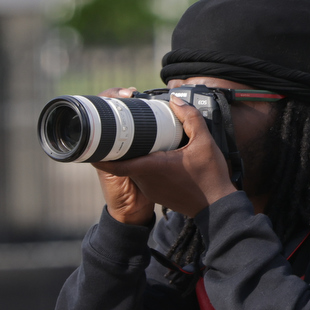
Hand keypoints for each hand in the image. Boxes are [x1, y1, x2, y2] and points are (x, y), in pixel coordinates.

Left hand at [93, 97, 239, 221]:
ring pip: (134, 169)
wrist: (218, 209)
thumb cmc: (210, 178)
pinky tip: (155, 154)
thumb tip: (176, 101)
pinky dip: (144, 165)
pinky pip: (144, 176)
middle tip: (121, 128)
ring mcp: (151, 189)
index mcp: (151, 167)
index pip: (115, 162)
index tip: (92, 143)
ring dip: (134, 156)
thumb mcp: (205, 142)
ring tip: (138, 138)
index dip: (101, 153)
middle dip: (121, 146)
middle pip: (124, 161)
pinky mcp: (157, 195)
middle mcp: (146, 179)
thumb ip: (190, 117)